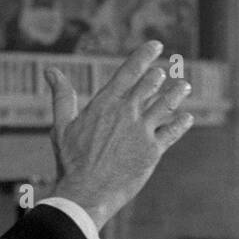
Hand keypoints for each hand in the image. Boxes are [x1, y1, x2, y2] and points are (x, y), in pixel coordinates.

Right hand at [44, 41, 193, 229]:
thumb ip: (62, 96)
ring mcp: (143, 131)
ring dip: (177, 93)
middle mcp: (127, 112)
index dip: (145, 55)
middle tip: (164, 72)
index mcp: (106, 102)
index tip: (156, 45)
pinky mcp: (153, 151)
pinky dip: (181, 123)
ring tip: (185, 86)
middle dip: (158, 76)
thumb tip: (50, 71)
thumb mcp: (61, 126)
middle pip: (151, 85)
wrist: (86, 192)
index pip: (130, 70)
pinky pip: (173, 132)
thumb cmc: (71, 161)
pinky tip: (187, 118)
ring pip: (166, 104)